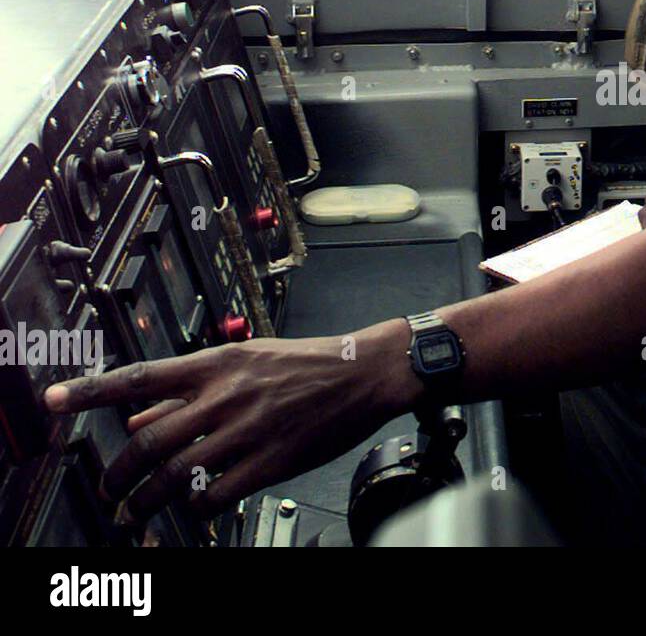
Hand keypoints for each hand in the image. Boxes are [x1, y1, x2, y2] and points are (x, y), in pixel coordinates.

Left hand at [43, 318, 422, 522]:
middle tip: (109, 490)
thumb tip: (142, 415)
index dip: (91, 391)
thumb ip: (191, 387)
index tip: (54, 400)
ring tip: (134, 513)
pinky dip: (194, 507)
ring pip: (175, 475)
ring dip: (145, 501)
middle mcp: (224, 397)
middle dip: (117, 474)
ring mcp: (246, 430)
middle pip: (148, 441)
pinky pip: (215, 494)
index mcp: (215, 365)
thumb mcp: (245, 360)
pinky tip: (192, 508)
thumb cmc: (307, 362)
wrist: (363, 372)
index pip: (139, 378)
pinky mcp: (270, 460)